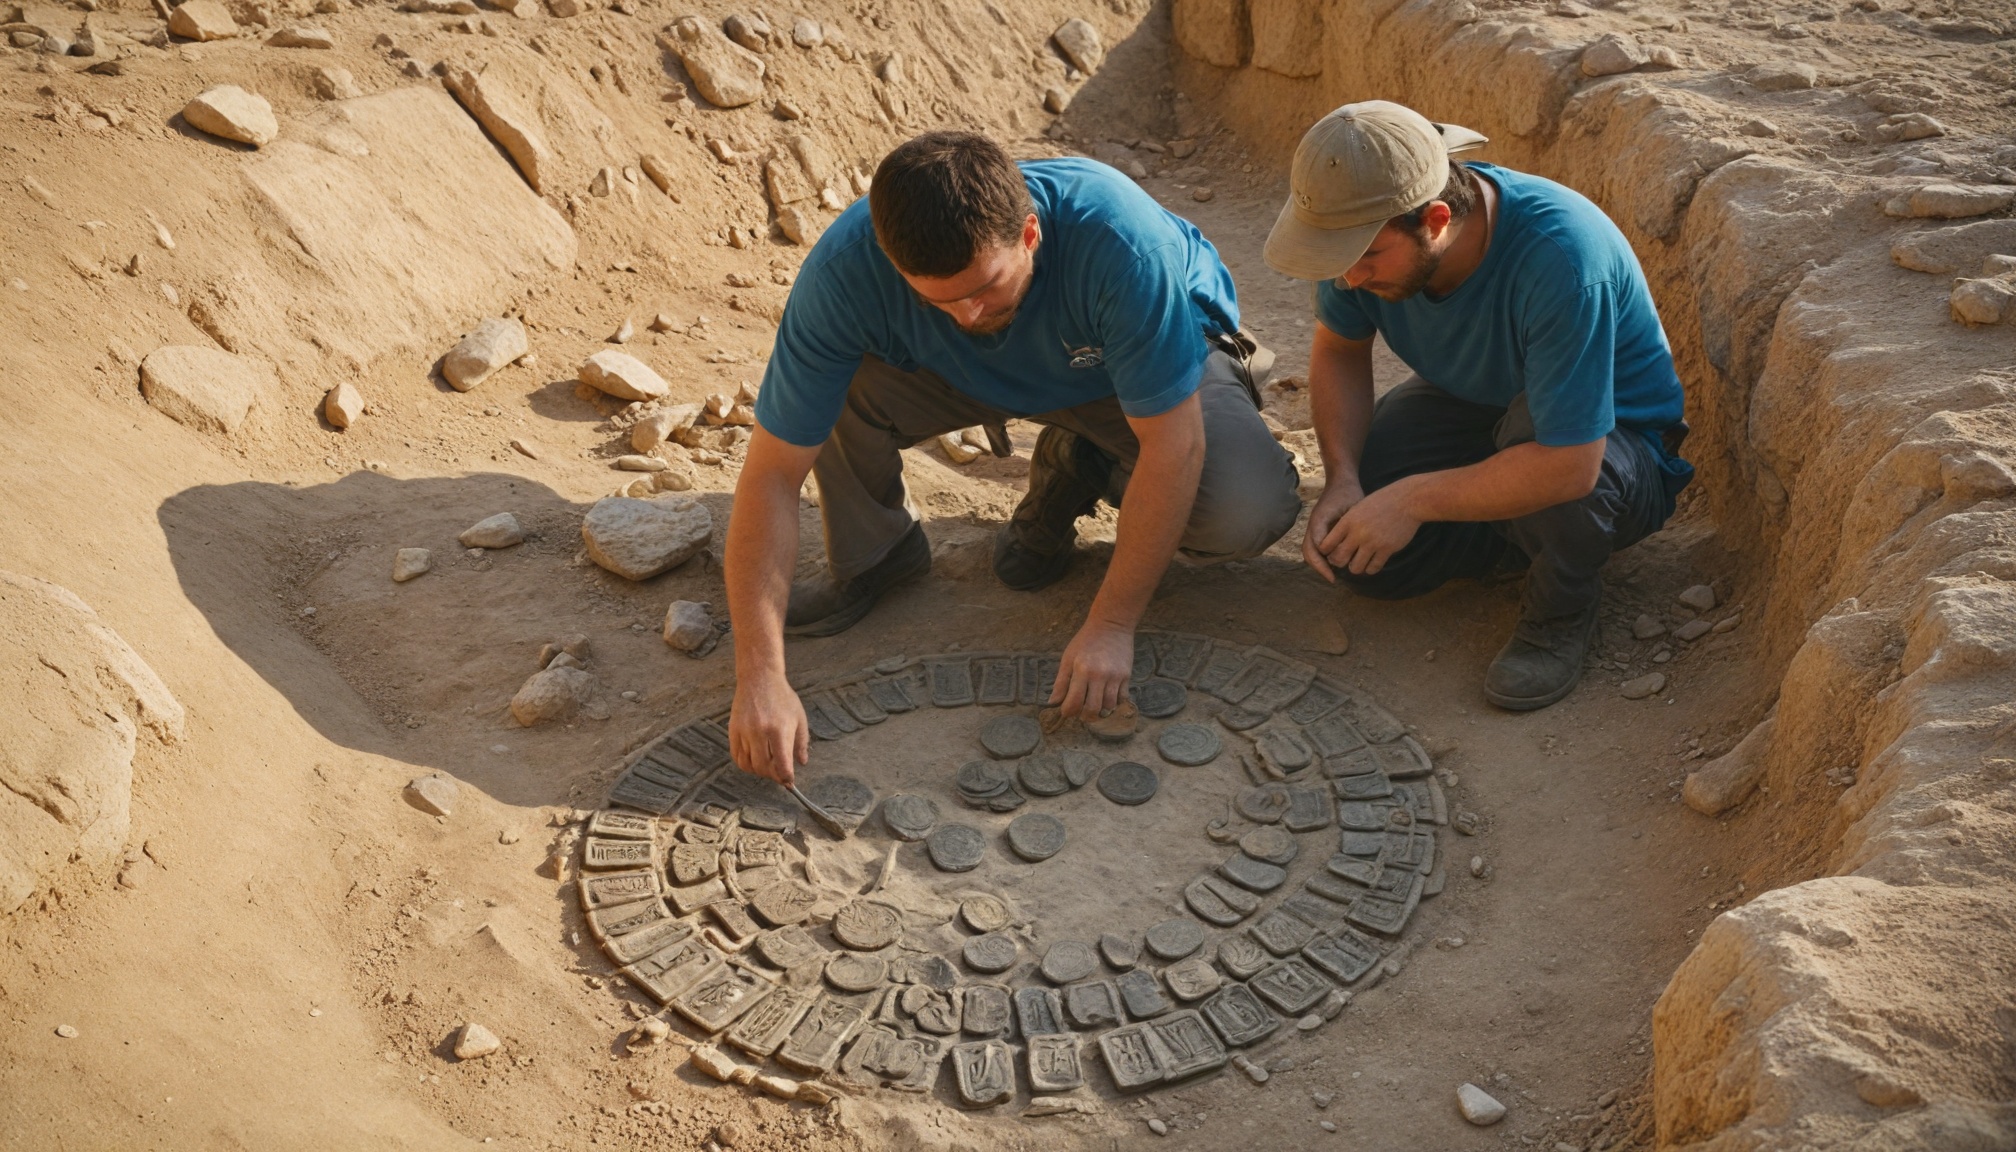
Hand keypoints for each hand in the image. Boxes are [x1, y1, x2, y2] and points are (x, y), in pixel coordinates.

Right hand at [729, 670, 808, 785]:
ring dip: (759, 771)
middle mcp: (760, 732)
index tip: (789, 781)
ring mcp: (744, 731)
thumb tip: (801, 763)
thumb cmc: (782, 697)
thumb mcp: (799, 718)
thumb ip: (801, 742)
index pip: (782, 765)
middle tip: (779, 774)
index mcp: (779, 730)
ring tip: (767, 766)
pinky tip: (754, 759)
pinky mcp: (733, 730)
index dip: (786, 778)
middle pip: (763, 768)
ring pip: (748, 765)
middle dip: (773, 776)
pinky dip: (745, 763)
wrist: (759, 678)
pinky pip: (736, 756)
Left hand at [1049, 620, 1133, 718]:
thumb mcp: (1068, 658)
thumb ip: (1060, 682)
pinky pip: (1122, 699)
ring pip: (1109, 707)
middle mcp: (1099, 675)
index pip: (1074, 702)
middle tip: (1081, 714)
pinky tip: (1107, 697)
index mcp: (1081, 670)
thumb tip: (1052, 703)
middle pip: (1093, 709)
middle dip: (1085, 717)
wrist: (1111, 625)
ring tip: (1095, 705)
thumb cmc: (1085, 641)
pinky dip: (1114, 702)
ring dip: (1101, 710)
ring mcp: (1115, 676)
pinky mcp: (1126, 675)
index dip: (1068, 712)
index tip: (1066, 711)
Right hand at [1302, 479, 1364, 581]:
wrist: (1341, 482)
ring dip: (1319, 565)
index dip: (1324, 559)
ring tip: (1332, 575)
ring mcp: (1314, 529)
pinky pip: (1315, 548)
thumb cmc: (1348, 493)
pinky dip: (1322, 559)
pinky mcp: (1319, 531)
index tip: (1334, 571)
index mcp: (1319, 520)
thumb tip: (1349, 546)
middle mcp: (1313, 526)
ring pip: (1310, 551)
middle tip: (1332, 578)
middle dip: (1319, 566)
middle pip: (1308, 551)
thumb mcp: (1352, 507)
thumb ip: (1350, 525)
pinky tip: (1335, 566)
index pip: (1317, 544)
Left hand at [1320, 481, 1421, 576]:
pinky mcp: (1387, 549)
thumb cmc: (1382, 503)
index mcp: (1348, 521)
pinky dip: (1370, 569)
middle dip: (1339, 562)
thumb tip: (1335, 542)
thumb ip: (1347, 524)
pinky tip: (1372, 563)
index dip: (1326, 551)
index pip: (1326, 545)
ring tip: (1359, 562)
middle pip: (1339, 559)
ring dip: (1355, 568)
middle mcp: (1358, 533)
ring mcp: (1373, 542)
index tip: (1332, 551)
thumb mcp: (1359, 508)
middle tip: (1344, 560)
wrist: (1408, 501)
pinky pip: (1373, 568)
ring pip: (1355, 568)